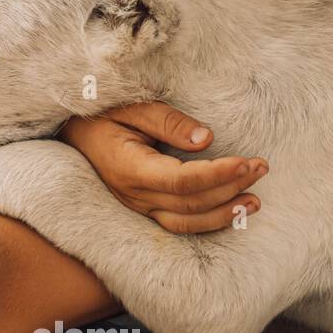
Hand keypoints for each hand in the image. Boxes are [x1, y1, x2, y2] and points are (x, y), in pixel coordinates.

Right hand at [59, 102, 267, 233]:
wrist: (71, 134)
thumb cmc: (100, 116)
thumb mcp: (129, 107)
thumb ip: (166, 122)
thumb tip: (206, 139)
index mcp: (129, 168)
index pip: (182, 180)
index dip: (217, 175)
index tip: (247, 161)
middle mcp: (134, 194)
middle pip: (190, 202)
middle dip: (230, 187)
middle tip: (261, 167)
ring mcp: (138, 206)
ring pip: (187, 222)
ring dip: (224, 213)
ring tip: (255, 200)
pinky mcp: (143, 209)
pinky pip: (178, 225)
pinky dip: (208, 222)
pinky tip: (231, 211)